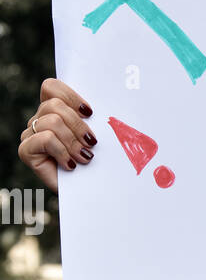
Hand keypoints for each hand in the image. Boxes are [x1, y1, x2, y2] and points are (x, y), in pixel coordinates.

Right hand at [18, 79, 96, 193]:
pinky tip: (70, 165)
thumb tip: (106, 106)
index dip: (70, 96)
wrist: (85, 192)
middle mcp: (38, 119)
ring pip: (51, 121)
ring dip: (73, 141)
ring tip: (84, 157)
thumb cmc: (92, 163)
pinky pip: (45, 139)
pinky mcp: (26, 151)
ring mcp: (30, 134)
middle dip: (78, 125)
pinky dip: (62, 152)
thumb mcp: (94, 137)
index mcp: (53, 110)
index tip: (90, 113)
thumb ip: (92, 119)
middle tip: (92, 143)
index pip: (51, 87)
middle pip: (54, 105)